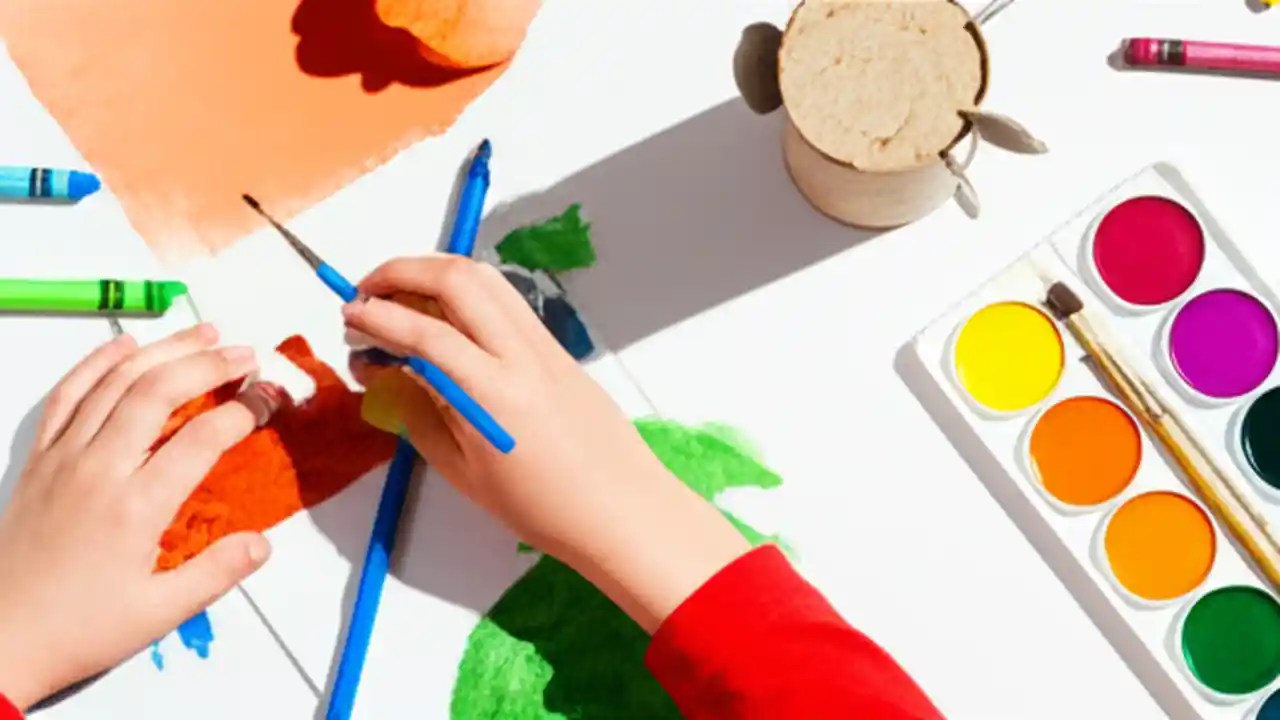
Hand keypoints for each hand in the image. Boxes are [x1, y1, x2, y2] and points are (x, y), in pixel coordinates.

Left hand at [0, 325, 271, 708]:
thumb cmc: (80, 629)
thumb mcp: (159, 614)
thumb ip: (216, 573)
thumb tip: (263, 543)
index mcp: (137, 508)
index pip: (203, 439)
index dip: (245, 411)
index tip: (271, 399)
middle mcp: (99, 469)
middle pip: (159, 392)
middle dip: (208, 364)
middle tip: (246, 354)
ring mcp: (63, 458)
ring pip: (116, 383)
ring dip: (163, 350)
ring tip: (203, 333)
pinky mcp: (38, 460)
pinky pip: (67, 396)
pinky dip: (97, 363)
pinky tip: (125, 346)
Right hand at [343, 257, 749, 631]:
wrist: (622, 509)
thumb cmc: (541, 508)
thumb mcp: (463, 472)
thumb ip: (416, 413)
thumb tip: (379, 371)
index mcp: (493, 395)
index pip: (424, 332)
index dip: (376, 316)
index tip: (347, 315)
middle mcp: (521, 355)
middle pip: (457, 279)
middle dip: (401, 272)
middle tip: (367, 293)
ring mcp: (545, 345)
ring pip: (485, 278)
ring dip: (435, 272)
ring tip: (399, 296)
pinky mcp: (558, 347)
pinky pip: (505, 301)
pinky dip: (466, 291)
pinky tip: (444, 316)